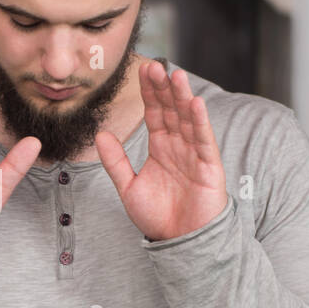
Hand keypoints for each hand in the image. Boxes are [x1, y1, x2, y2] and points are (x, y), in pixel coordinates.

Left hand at [95, 61, 227, 241]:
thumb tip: (100, 134)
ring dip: (182, 97)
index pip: (154, 112)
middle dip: (163, 88)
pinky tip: (195, 103)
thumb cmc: (157, 216)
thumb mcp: (128, 187)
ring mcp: (194, 153)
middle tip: (154, 65)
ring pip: (187, 119)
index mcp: (160, 146)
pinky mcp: (209, 165)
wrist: (179, 242)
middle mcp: (178, 145)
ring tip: (175, 75)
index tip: (142, 69)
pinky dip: (199, 122)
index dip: (149, 92)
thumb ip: (115, 161)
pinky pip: (203, 140)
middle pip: (171, 110)